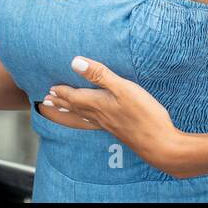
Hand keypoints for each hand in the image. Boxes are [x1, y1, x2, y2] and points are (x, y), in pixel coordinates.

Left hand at [45, 56, 183, 169]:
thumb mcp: (122, 88)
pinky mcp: (119, 130)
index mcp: (99, 103)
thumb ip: (99, 75)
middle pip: (76, 107)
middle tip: (47, 101)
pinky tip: (93, 120)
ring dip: (71, 111)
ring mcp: (110, 124)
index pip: (74, 96)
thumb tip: (75, 62)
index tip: (50, 89)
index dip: (62, 92)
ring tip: (61, 110)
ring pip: (84, 116)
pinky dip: (86, 119)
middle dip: (61, 102)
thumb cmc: (144, 114)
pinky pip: (95, 123)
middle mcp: (100, 115)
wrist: (160, 144)